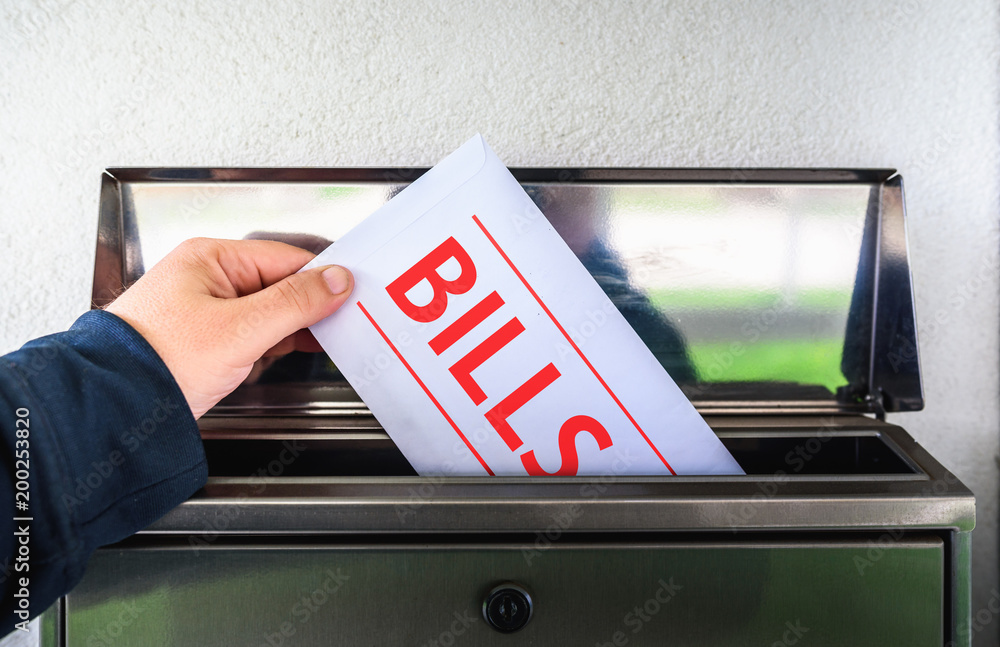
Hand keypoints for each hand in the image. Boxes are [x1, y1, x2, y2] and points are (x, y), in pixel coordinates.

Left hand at [106, 237, 352, 417]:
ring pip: (270, 310)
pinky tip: (294, 351)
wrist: (115, 408)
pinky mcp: (209, 338)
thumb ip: (295, 302)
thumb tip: (336, 280)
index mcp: (211, 259)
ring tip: (321, 341)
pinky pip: (256, 331)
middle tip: (342, 323)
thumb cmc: (158, 362)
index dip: (322, 279)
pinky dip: (277, 341)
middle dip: (310, 306)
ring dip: (295, 326)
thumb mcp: (240, 329)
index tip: (352, 295)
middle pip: (280, 284)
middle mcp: (209, 278)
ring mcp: (209, 310)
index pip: (286, 259)